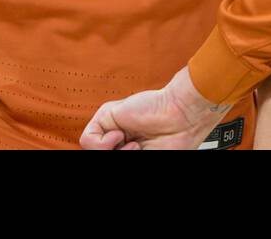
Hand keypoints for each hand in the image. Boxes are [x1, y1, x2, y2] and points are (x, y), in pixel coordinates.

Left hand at [80, 67, 227, 149]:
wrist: (182, 117)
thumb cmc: (175, 139)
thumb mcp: (148, 155)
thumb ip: (125, 154)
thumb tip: (106, 152)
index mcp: (129, 147)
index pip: (109, 155)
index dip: (116, 155)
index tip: (131, 152)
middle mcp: (120, 139)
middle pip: (102, 153)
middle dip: (118, 155)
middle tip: (137, 149)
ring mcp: (113, 127)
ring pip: (93, 149)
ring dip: (113, 151)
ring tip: (133, 143)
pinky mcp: (107, 115)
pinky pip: (88, 138)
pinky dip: (103, 143)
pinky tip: (121, 135)